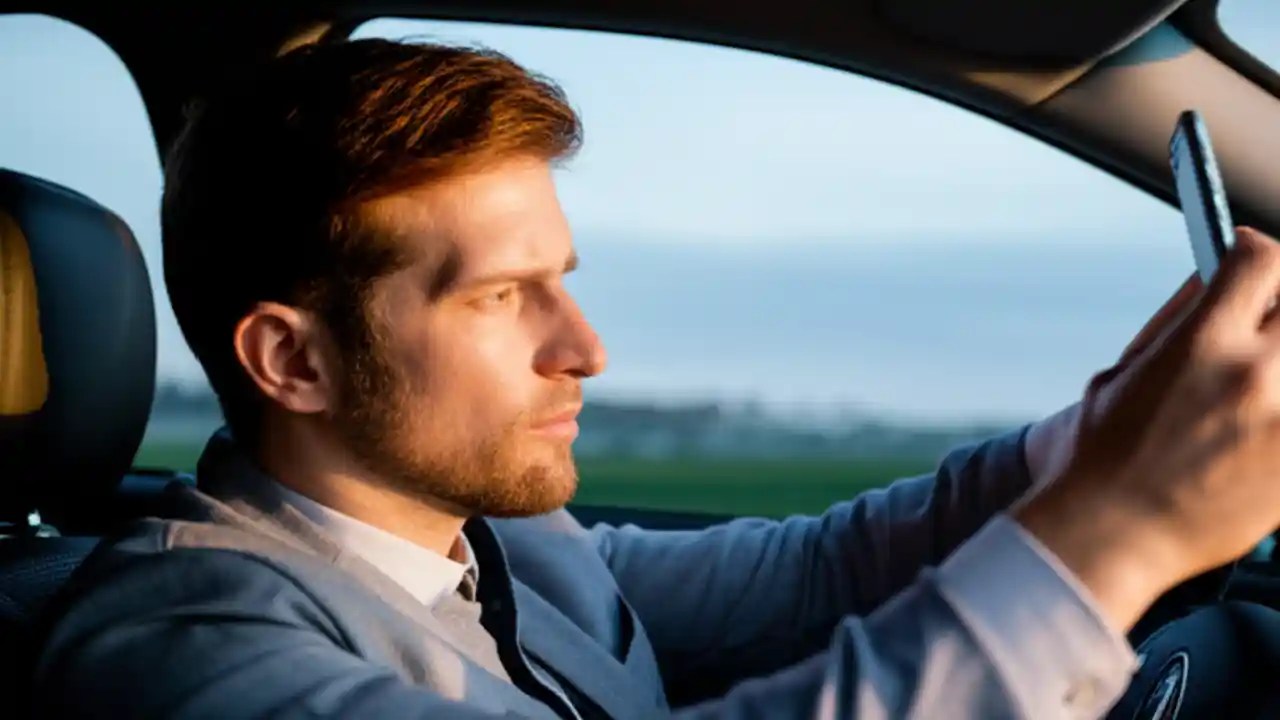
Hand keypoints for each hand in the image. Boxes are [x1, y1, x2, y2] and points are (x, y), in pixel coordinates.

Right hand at [1016, 228, 1279, 632]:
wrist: (1115, 535)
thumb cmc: (1105, 456)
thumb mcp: (1120, 374)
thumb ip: (1176, 323)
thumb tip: (1211, 281)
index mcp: (1205, 342)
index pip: (1261, 258)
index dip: (1252, 248)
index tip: (1244, 254)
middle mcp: (1256, 373)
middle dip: (1278, 300)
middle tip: (1260, 316)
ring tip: (1256, 372)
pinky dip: (1279, 407)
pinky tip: (1255, 419)